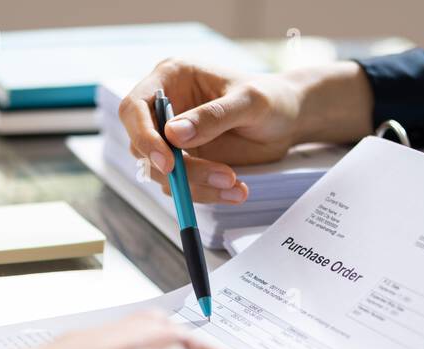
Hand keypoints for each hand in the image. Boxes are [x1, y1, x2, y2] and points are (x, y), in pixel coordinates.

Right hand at [119, 60, 371, 203]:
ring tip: (234, 184)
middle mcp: (166, 108)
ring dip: (196, 186)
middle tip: (218, 178)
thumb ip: (212, 117)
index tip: (168, 161)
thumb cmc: (271, 99)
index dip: (144, 136)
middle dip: (178, 170)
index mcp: (172, 78)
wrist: (289, 120)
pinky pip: (182, 187)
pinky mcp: (186, 163)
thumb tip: (174, 134)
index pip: (135, 108)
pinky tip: (235, 190)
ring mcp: (173, 139)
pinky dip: (206, 194)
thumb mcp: (249, 102)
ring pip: (162, 173)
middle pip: (144, 147)